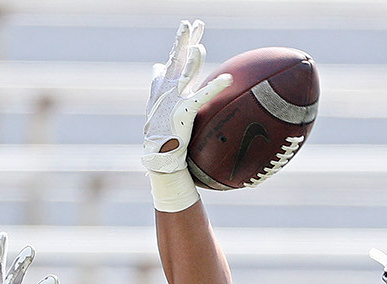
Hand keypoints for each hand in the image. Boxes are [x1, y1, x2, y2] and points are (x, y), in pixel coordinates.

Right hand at [142, 19, 230, 212]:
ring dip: (193, 59)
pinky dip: (216, 86)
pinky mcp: (183, 112)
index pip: (173, 58)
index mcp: (163, 88)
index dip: (181, 42)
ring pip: (185, 74)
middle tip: (192, 22)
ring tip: (200, 45)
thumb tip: (157, 69)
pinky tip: (229, 78)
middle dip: (183, 40)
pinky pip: (203, 96)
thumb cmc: (162, 137)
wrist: (159, 158)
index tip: (188, 27)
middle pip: (176, 59)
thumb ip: (161, 88)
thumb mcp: (159, 109)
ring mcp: (173, 100)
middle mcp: (166, 90)